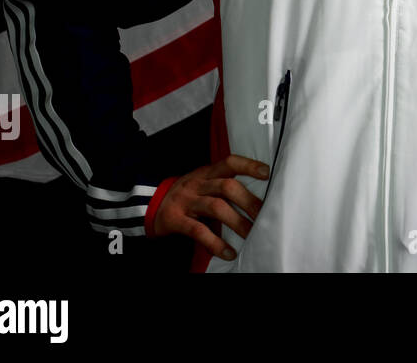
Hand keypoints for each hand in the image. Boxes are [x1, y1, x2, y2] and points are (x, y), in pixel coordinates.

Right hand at [149, 154, 268, 260]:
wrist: (150, 204)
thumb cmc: (186, 194)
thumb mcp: (202, 183)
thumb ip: (223, 186)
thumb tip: (256, 200)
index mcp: (206, 173)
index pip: (229, 162)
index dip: (248, 165)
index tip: (266, 173)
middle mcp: (197, 184)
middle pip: (227, 187)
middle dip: (248, 201)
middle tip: (265, 215)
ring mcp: (186, 201)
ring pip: (216, 207)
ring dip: (237, 222)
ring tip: (252, 235)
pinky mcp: (176, 220)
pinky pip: (198, 231)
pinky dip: (215, 243)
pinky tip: (228, 252)